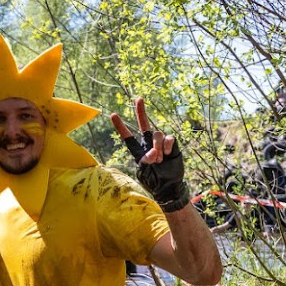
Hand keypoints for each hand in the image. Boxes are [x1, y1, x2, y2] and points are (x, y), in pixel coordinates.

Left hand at [111, 97, 191, 212]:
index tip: (112, 115)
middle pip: (144, 125)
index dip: (121, 127)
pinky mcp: (172, 145)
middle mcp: (149, 144)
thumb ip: (145, 162)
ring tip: (159, 160)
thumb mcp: (144, 173)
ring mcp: (161, 143)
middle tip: (139, 99)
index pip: (128, 137)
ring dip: (157, 147)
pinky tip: (168, 154)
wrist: (169, 185)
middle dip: (141, 112)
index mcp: (138, 151)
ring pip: (156, 134)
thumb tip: (153, 152)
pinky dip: (167, 146)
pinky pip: (169, 138)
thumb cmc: (154, 181)